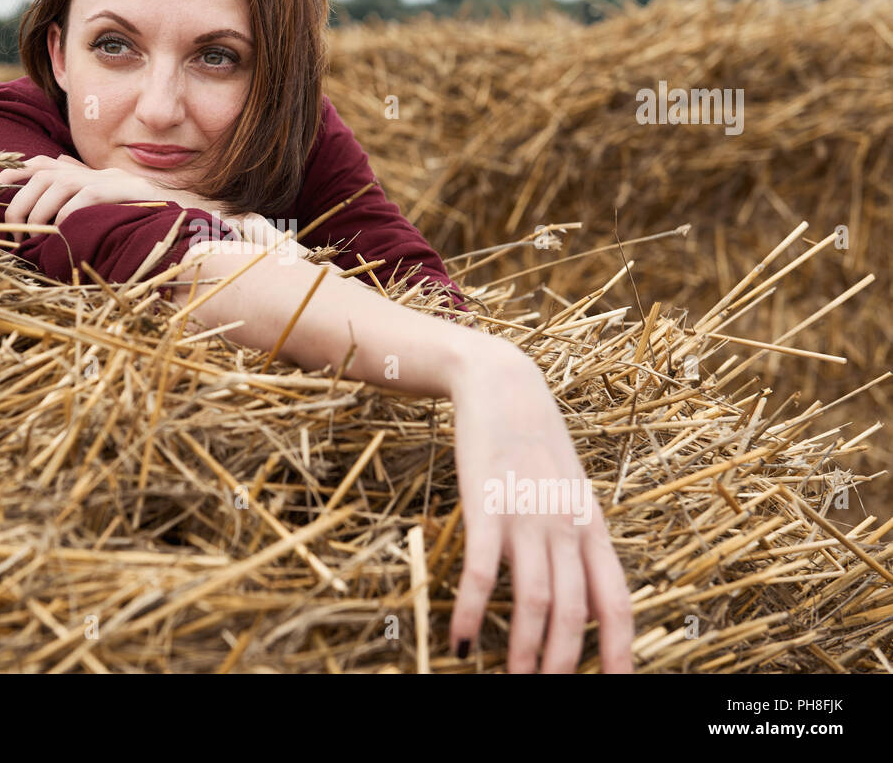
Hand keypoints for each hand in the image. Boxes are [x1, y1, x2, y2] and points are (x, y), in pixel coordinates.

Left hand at [0, 154, 193, 244]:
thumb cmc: (149, 220)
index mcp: (92, 176)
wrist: (188, 218)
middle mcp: (97, 173)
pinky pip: (84, 196)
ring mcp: (111, 180)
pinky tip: (61, 229)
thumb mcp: (112, 208)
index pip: (46, 164)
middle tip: (13, 230)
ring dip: (38, 210)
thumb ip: (87, 196)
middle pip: (44, 173)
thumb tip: (60, 187)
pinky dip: (67, 213)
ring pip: (58, 184)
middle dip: (20, 200)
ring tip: (31, 233)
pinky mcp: (122, 192)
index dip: (17, 171)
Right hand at [446, 343, 633, 672]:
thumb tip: (587, 606)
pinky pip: (479, 571)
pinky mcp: (485, 505)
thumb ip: (581, 544)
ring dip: (522, 650)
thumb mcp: (571, 490)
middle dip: (562, 664)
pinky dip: (470, 610)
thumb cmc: (534, 441)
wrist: (502, 385)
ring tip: (511, 680)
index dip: (620, 650)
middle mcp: (566, 526)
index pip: (617, 601)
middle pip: (572, 612)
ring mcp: (526, 516)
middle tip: (548, 694)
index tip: (617, 685)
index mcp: (592, 526)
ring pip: (532, 600)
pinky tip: (458, 638)